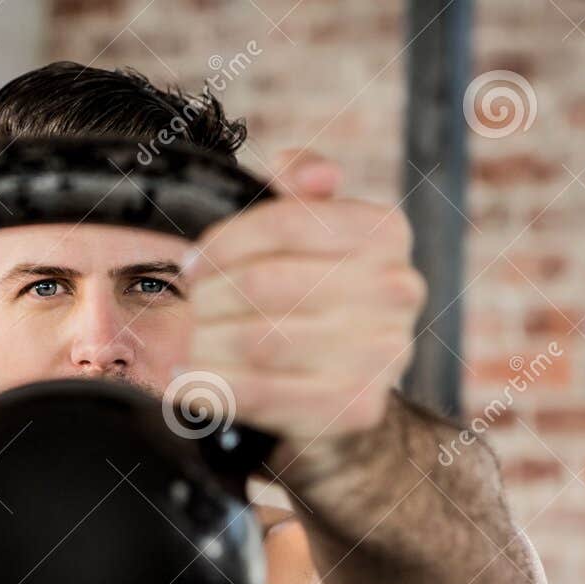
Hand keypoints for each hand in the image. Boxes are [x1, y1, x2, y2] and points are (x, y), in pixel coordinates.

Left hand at [183, 149, 425, 460]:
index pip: (283, 222)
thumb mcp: (310, 232)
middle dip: (208, 297)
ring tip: (189, 343)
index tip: (193, 264)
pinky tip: (186, 382)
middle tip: (188, 308)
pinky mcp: (357, 407)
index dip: (223, 243)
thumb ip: (299, 189)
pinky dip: (212, 388)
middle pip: (262, 283)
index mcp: (385, 231)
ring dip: (206, 343)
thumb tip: (314, 174)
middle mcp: (398, 288)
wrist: (345, 394)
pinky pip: (262, 393)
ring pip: (256, 341)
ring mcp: (383, 352)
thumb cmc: (315, 299)